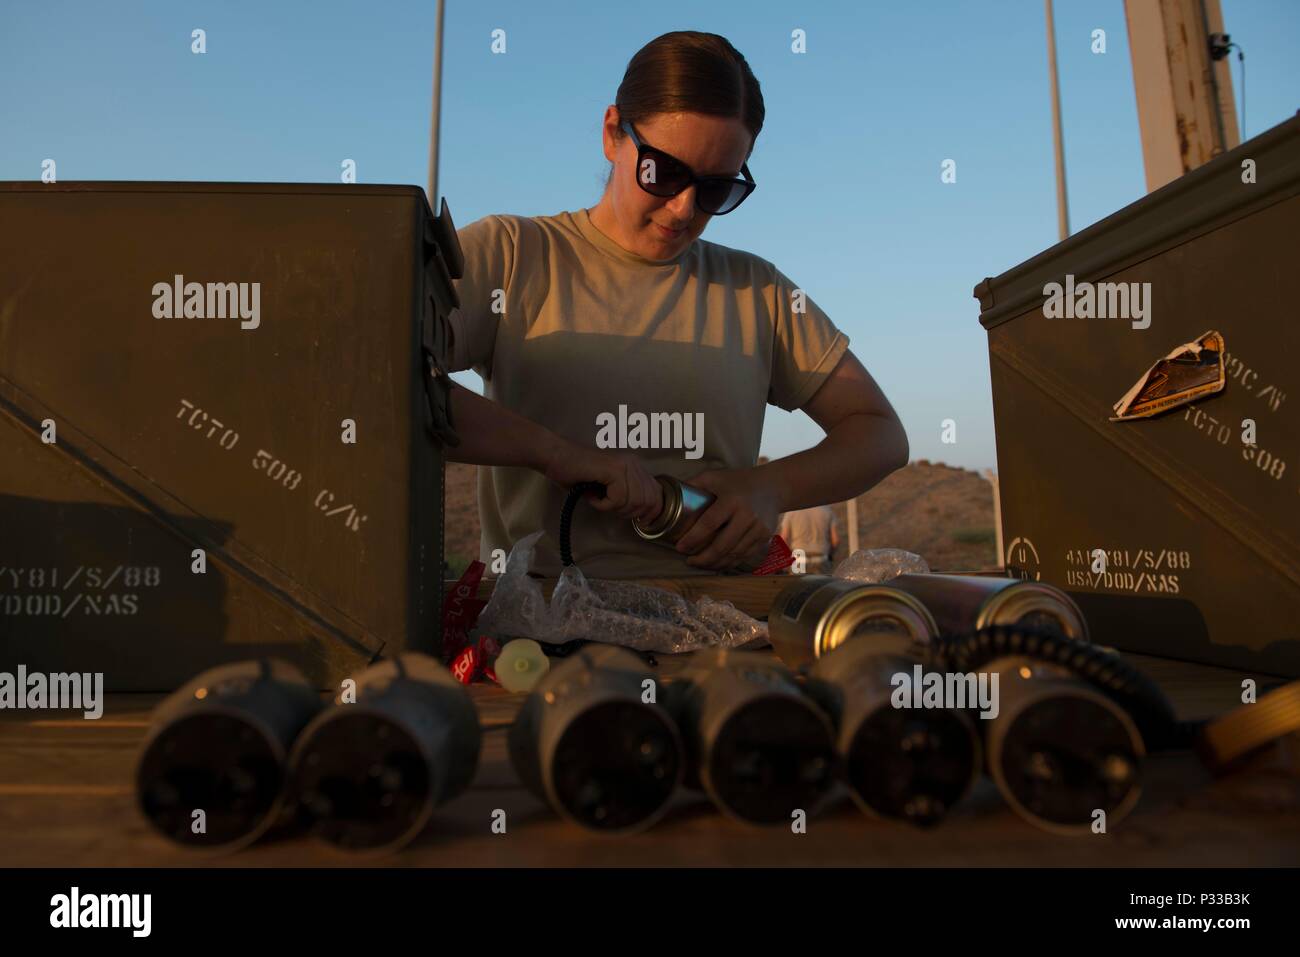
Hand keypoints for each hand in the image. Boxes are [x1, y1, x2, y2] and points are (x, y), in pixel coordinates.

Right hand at [541, 439, 662, 521]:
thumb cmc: (575, 474)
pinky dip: (603, 504)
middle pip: (647, 501)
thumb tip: (641, 513)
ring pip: (633, 502)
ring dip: (613, 508)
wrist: (555, 457)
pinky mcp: (614, 470)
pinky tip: (592, 495)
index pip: (657, 493)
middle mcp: (634, 464)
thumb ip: (624, 495)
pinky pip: (618, 499)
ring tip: (597, 499)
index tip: (642, 522)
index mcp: (635, 466)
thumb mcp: (607, 487)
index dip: (652, 511)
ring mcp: (625, 465)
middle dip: (628, 512)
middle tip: (608, 507)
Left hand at [674, 468, 781, 570]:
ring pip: (734, 554)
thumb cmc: (738, 481)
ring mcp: (758, 528)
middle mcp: (747, 515)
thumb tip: (670, 496)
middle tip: (689, 561)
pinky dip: (729, 562)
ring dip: (715, 563)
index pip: (709, 523)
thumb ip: (694, 485)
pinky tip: (717, 563)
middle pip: (722, 545)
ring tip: (700, 563)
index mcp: (732, 499)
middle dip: (703, 558)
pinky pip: (744, 555)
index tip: (680, 547)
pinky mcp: (764, 537)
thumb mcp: (715, 477)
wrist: (773, 486)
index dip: (693, 538)